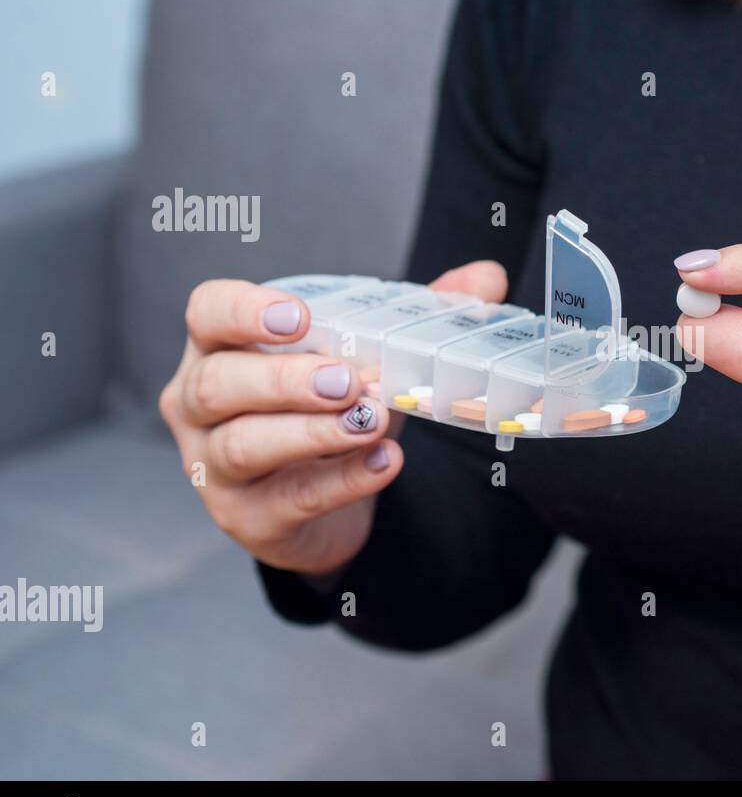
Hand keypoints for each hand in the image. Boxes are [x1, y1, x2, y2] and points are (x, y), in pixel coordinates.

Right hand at [159, 260, 508, 574]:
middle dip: (284, 379)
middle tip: (348, 379)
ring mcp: (215, 467)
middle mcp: (199, 406)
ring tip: (371, 420)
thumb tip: (486, 277)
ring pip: (245, 446)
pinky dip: (343, 481)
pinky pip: (291, 499)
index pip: (206, 313)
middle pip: (218, 384)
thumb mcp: (372, 355)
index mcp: (221, 348)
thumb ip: (422, 313)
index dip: (243, 311)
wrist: (331, 498)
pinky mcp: (249, 519)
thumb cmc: (331, 407)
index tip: (299, 317)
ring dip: (312, 432)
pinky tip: (386, 462)